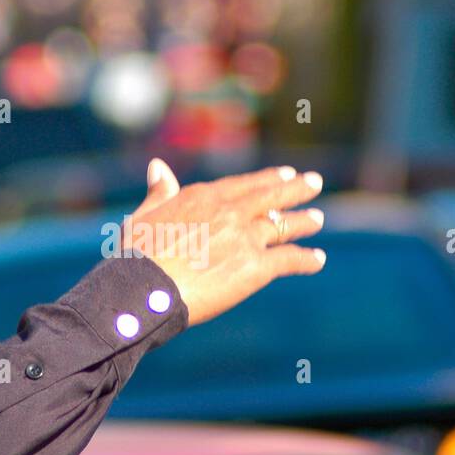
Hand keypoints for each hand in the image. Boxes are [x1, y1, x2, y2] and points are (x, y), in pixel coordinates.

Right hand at [123, 158, 325, 326]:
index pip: (243, 185)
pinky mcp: (255, 267)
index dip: (266, 179)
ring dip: (303, 221)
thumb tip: (158, 167)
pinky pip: (289, 259)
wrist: (145, 287)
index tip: (283, 173)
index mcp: (203, 198)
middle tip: (314, 182)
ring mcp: (245, 238)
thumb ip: (159, 192)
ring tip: (317, 219)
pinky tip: (318, 260)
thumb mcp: (144, 216)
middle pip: (271, 197)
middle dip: (295, 188)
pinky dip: (307, 260)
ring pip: (284, 225)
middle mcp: (230, 212)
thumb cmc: (136, 255)